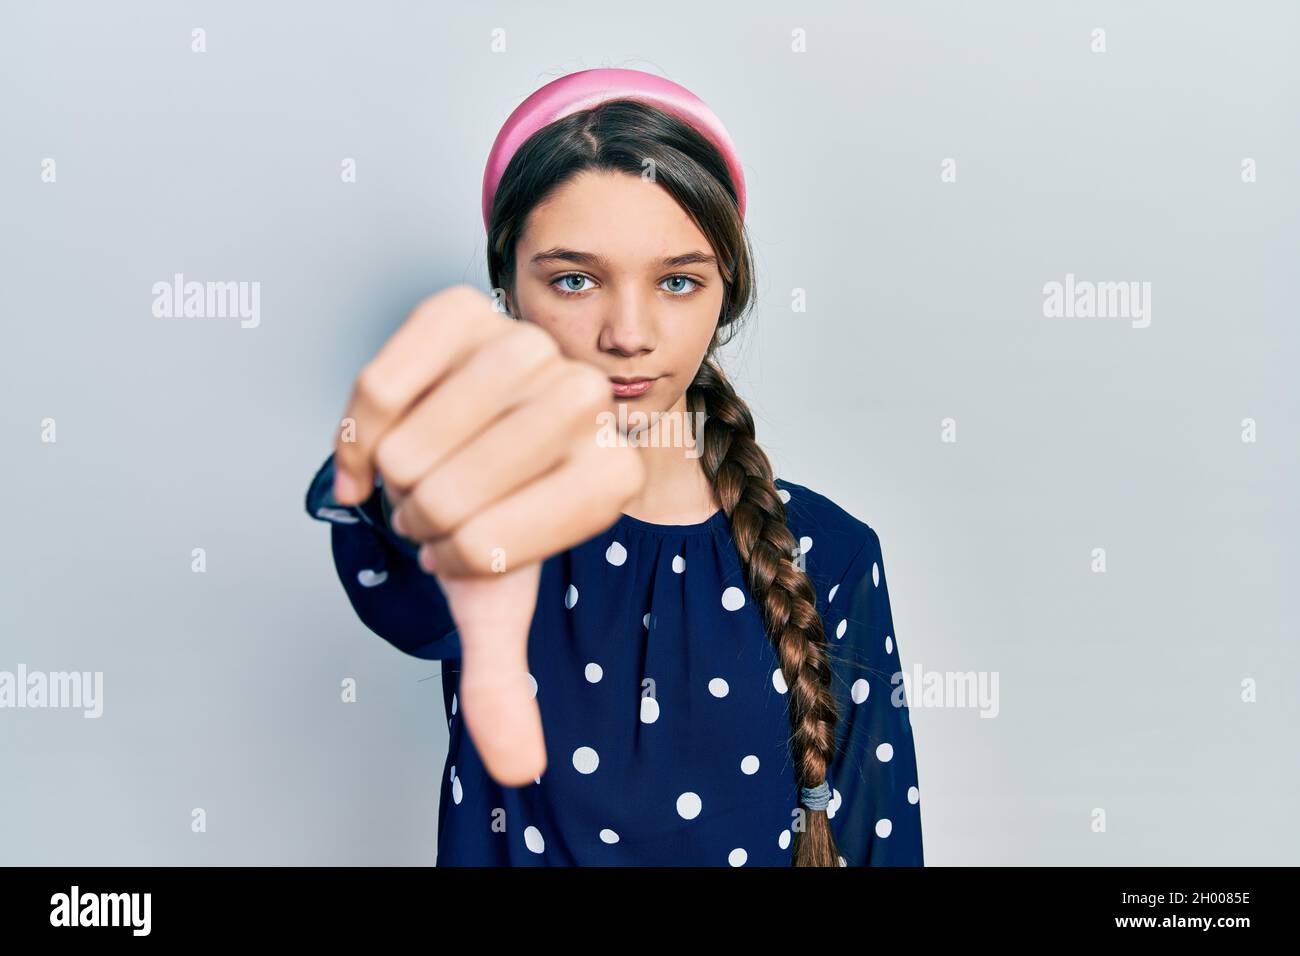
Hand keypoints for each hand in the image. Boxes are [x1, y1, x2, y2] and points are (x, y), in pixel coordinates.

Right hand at [332, 285, 644, 785]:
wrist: (476, 429)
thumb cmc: (492, 510)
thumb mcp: (496, 594)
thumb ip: (504, 682)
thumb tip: (519, 769)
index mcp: (611, 474)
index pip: (492, 548)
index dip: (456, 556)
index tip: (469, 539)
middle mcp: (586, 400)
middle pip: (446, 496)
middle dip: (423, 517)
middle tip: (442, 502)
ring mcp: (529, 343)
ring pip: (411, 443)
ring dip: (392, 474)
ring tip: (422, 467)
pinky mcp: (467, 307)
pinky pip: (380, 382)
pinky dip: (359, 424)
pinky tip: (379, 438)